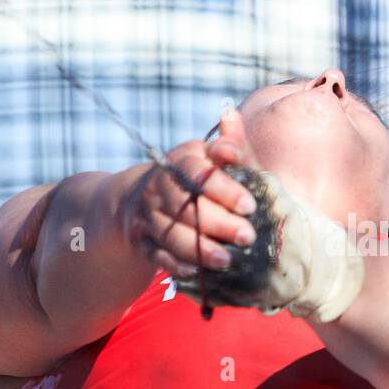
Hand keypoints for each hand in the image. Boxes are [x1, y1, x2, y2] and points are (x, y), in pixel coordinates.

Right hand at [126, 109, 258, 277]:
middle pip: (187, 207)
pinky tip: (196, 273)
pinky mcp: (142, 241)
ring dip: (199, 249)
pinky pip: (156, 255)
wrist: (139, 199)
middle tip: (247, 237)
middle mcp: (159, 187)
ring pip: (171, 234)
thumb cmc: (193, 176)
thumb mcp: (208, 156)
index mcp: (179, 161)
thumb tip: (230, 116)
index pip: (197, 173)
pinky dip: (175, 265)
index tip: (249, 205)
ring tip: (227, 261)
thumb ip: (227, 143)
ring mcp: (148, 216)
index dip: (222, 189)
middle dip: (219, 224)